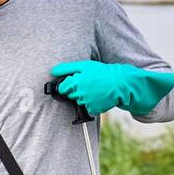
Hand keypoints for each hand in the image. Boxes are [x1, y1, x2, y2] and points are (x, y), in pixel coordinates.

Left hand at [51, 60, 173, 116]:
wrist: (120, 83)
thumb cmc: (102, 72)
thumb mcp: (85, 65)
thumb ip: (67, 68)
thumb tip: (52, 71)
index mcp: (76, 81)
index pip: (62, 88)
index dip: (66, 85)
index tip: (73, 81)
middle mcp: (79, 93)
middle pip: (70, 95)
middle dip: (76, 90)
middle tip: (89, 83)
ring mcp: (86, 102)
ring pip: (79, 101)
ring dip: (84, 96)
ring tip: (96, 88)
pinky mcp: (92, 109)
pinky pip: (87, 107)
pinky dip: (92, 103)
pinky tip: (99, 96)